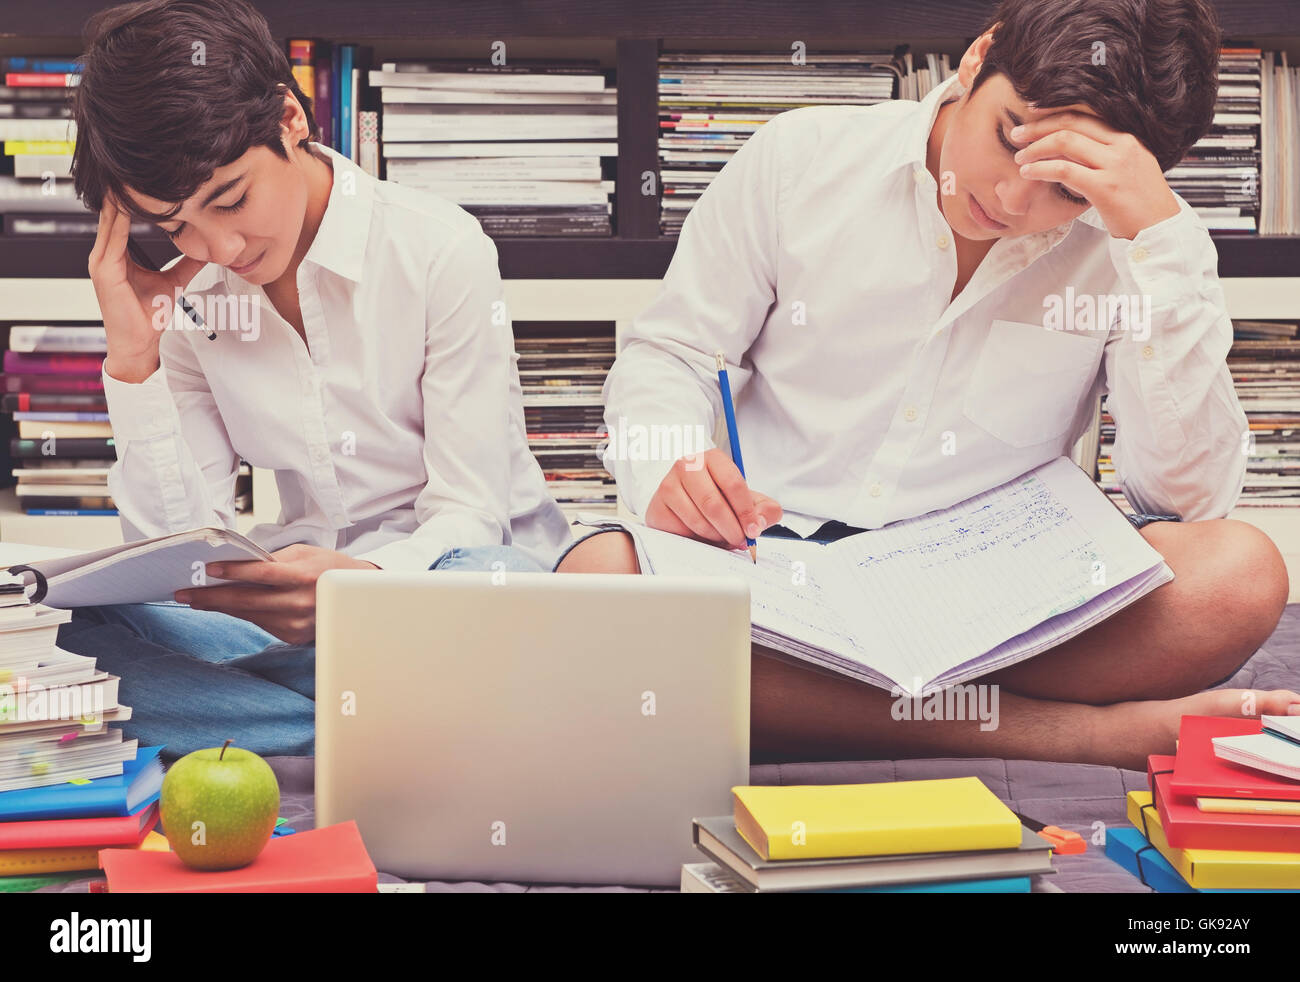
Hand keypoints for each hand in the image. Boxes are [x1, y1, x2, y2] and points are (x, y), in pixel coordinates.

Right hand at [89, 191, 205, 382]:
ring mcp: (101, 262)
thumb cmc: (149, 316)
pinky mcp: (105, 270)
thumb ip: (186, 264)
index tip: (146, 182)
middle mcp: (105, 255)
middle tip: (136, 169)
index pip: (121, 219)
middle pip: (113, 215)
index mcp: (117, 255)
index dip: (132, 200)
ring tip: (131, 179)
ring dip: (120, 201)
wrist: (139, 343)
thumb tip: (206, 250)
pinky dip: (121, 221)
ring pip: (111, 222)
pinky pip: (114, 239)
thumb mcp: (173, 282)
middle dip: (123, 193)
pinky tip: (130, 206)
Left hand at [173, 544, 378, 644]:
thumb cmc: (329, 567)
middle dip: (211, 596)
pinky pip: (260, 623)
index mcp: (304, 576)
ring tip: (194, 600)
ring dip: (219, 607)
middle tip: (183, 593)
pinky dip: (240, 614)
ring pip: (248, 614)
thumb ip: (273, 560)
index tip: (208, 569)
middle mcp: (299, 602)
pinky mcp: (293, 636)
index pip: (262, 574)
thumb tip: (237, 564)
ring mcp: (296, 622)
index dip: (234, 572)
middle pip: (247, 600)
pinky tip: (222, 607)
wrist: (357, 597)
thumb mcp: (305, 554)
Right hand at [645, 448, 782, 550]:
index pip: (733, 484)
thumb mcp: (748, 501)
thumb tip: (759, 525)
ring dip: (715, 537)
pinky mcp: (657, 507)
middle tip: (739, 541)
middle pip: (714, 504)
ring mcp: (668, 485)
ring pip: (698, 520)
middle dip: (731, 529)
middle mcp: (686, 466)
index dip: (746, 512)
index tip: (753, 531)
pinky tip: (703, 536)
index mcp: (712, 458)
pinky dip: (697, 540)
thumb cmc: (720, 499)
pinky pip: (682, 531)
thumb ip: (765, 510)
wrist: (686, 501)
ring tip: (722, 538)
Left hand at [1010, 111, 1179, 239]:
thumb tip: (1069, 151)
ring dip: (1036, 148)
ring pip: (1065, 142)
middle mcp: (1122, 146)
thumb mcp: (1128, 170)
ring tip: (1020, 157)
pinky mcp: (1105, 187)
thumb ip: (1104, 156)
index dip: (1056, 110)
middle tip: (1017, 134)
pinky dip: (1041, 169)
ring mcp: (1114, 166)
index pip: (1087, 113)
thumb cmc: (1140, 206)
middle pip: (1072, 123)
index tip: (1035, 112)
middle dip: (1039, 127)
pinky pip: (1064, 170)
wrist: (1161, 230)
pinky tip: (1028, 173)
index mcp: (1128, 139)